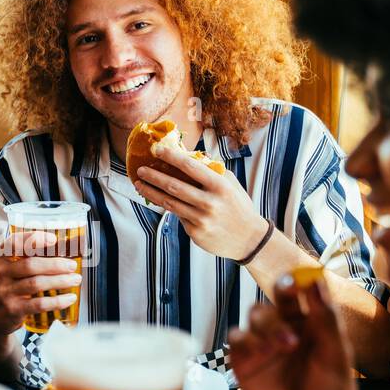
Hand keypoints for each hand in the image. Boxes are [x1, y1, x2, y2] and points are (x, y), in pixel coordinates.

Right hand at [0, 229, 80, 339]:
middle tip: (72, 265)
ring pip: (37, 283)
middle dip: (55, 264)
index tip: (53, 239)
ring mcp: (5, 292)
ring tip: (75, 279)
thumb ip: (24, 257)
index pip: (14, 242)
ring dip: (60, 281)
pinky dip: (57, 301)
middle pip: (30, 265)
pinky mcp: (13, 310)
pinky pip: (39, 304)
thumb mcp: (5, 268)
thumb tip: (59, 249)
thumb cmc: (4, 287)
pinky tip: (69, 298)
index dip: (34, 239)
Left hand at [134, 145, 268, 260]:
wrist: (249, 239)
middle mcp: (209, 202)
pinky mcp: (195, 233)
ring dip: (151, 192)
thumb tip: (187, 156)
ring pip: (170, 203)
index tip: (157, 150)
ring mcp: (201, 219)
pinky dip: (171, 207)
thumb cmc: (239, 206)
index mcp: (219, 186)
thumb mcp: (230, 184)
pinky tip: (162, 200)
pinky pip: (179, 216)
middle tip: (140, 169)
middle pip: (174, 186)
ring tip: (139, 184)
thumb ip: (211, 171)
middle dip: (153, 176)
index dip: (171, 157)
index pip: (190, 167)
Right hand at [228, 275, 355, 389]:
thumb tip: (317, 280)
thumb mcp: (336, 358)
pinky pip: (237, 339)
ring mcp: (264, 346)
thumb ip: (326, 321)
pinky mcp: (245, 363)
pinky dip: (247, 340)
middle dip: (282, 291)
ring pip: (256, 315)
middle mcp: (287, 331)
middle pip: (277, 298)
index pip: (305, 293)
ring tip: (286, 345)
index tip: (305, 277)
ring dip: (269, 323)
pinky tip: (262, 353)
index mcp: (313, 327)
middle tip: (289, 290)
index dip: (303, 281)